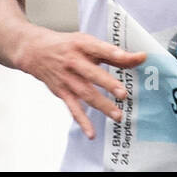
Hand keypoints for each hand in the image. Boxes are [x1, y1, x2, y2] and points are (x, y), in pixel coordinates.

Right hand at [16, 25, 146, 140]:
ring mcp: (66, 78)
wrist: (35, 51)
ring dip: (102, 105)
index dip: (114, 53)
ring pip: (85, 93)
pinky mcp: (62, 92)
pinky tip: (92, 133)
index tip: (129, 58)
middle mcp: (73, 61)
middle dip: (108, 84)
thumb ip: (114, 54)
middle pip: (92, 74)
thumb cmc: (68, 46)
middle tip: (123, 94)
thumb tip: (140, 58)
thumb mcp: (88, 43)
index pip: (100, 48)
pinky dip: (82, 121)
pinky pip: (73, 108)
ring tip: (118, 116)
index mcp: (82, 44)